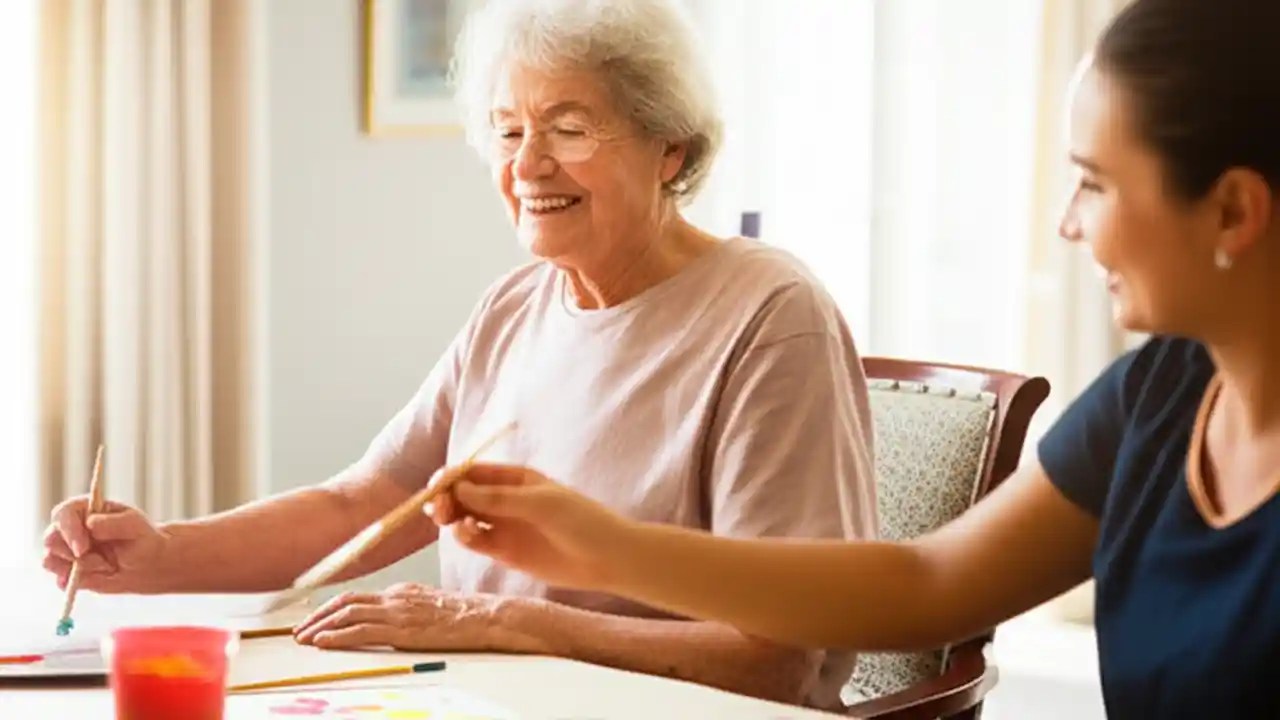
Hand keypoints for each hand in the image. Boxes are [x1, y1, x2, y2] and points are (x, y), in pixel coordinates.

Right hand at [43, 497, 169, 592]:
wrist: (148, 565)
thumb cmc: (142, 539)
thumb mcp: (135, 527)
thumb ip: (113, 523)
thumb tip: (90, 523)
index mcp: (85, 510)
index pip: (63, 513)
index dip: (68, 530)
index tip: (82, 548)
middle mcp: (71, 529)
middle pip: (50, 538)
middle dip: (71, 554)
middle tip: (100, 562)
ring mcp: (67, 551)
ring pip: (50, 560)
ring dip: (77, 569)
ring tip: (106, 566)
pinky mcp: (68, 571)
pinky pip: (60, 580)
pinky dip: (78, 582)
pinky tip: (100, 576)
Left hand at [292, 583, 516, 651]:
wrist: (486, 617)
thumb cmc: (467, 616)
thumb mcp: (432, 606)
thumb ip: (410, 609)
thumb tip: (391, 622)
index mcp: (402, 591)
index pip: (358, 597)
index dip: (331, 609)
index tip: (316, 620)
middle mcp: (395, 597)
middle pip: (346, 602)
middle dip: (318, 616)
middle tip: (299, 631)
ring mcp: (398, 612)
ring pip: (347, 614)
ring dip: (320, 627)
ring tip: (303, 639)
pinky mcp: (402, 629)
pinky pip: (361, 631)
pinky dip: (337, 636)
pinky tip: (322, 643)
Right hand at [426, 463, 632, 591]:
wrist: (607, 559)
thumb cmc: (582, 521)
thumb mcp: (541, 504)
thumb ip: (499, 499)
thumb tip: (459, 489)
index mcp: (515, 478)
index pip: (473, 472)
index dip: (451, 477)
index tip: (437, 486)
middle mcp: (505, 499)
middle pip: (463, 494)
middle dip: (446, 498)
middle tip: (440, 508)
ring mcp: (503, 525)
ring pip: (464, 517)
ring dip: (451, 517)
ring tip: (451, 521)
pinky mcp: (504, 551)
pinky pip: (475, 540)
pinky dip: (464, 536)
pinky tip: (467, 533)